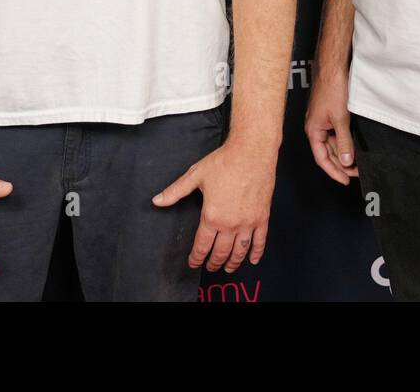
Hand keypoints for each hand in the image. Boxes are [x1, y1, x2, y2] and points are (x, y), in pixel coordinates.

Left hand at [152, 139, 275, 273]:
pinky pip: (260, 241)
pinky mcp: (262, 217)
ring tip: (228, 268)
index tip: (193, 263)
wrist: (252, 151)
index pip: (202, 245)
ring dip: (233, 263)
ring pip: (240, 251)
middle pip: (221, 252)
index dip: (196, 257)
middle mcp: (230, 224)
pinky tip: (252, 260)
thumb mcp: (195, 175)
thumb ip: (175, 191)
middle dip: (214, 262)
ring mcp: (248, 222)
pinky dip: (256, 253)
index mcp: (212, 216)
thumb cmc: (224, 161)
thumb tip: (157, 200)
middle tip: (210, 267)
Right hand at [305, 66, 357, 183]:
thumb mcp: (340, 119)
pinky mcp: (329, 113)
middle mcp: (315, 127)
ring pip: (332, 143)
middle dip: (341, 164)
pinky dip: (344, 140)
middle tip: (357, 172)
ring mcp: (322, 120)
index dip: (334, 172)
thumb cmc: (332, 89)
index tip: (346, 181)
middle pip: (327, 152)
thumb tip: (345, 161)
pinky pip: (335, 132)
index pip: (322, 158)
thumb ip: (343, 141)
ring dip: (344, 152)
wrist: (333, 67)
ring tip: (358, 161)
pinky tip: (354, 144)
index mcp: (313, 130)